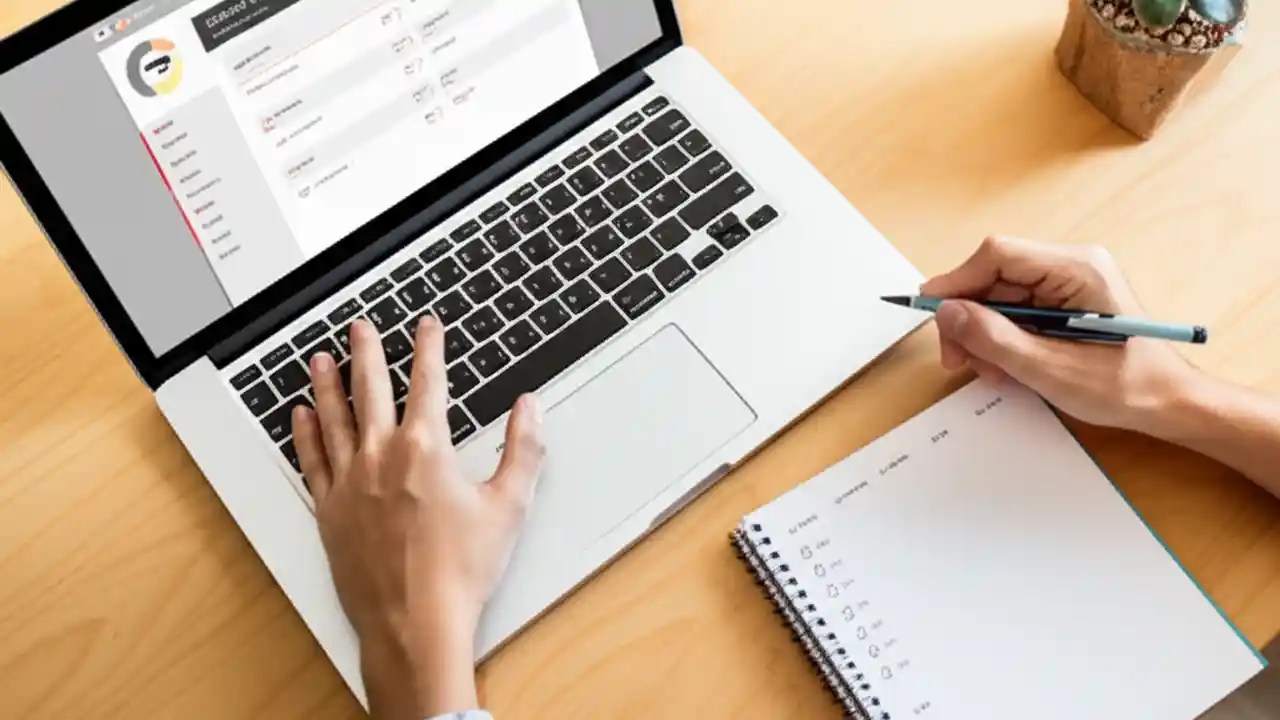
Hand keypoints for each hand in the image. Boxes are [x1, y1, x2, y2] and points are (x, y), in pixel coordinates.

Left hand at [290, 317, 544, 719]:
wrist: (416, 621)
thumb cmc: (461, 570)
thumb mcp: (509, 505)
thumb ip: (523, 450)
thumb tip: (529, 408)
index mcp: (426, 449)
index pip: (428, 383)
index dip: (429, 348)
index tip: (427, 325)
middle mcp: (381, 457)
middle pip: (370, 390)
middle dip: (367, 352)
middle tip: (360, 327)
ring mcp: (349, 484)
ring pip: (333, 419)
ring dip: (327, 385)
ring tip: (320, 359)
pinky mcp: (330, 512)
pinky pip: (312, 462)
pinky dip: (305, 435)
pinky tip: (300, 416)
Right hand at [922, 237, 1200, 435]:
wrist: (1167, 402)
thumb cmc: (1126, 386)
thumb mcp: (1050, 369)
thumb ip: (994, 339)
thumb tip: (946, 313)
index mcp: (1077, 268)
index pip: (999, 255)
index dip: (958, 281)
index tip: (930, 311)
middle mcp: (1070, 266)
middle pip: (993, 277)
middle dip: (968, 318)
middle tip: (957, 359)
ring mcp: (1066, 283)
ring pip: (998, 296)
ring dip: (982, 334)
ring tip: (987, 370)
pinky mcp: (1061, 301)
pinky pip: (1013, 311)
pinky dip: (999, 338)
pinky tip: (1003, 365)